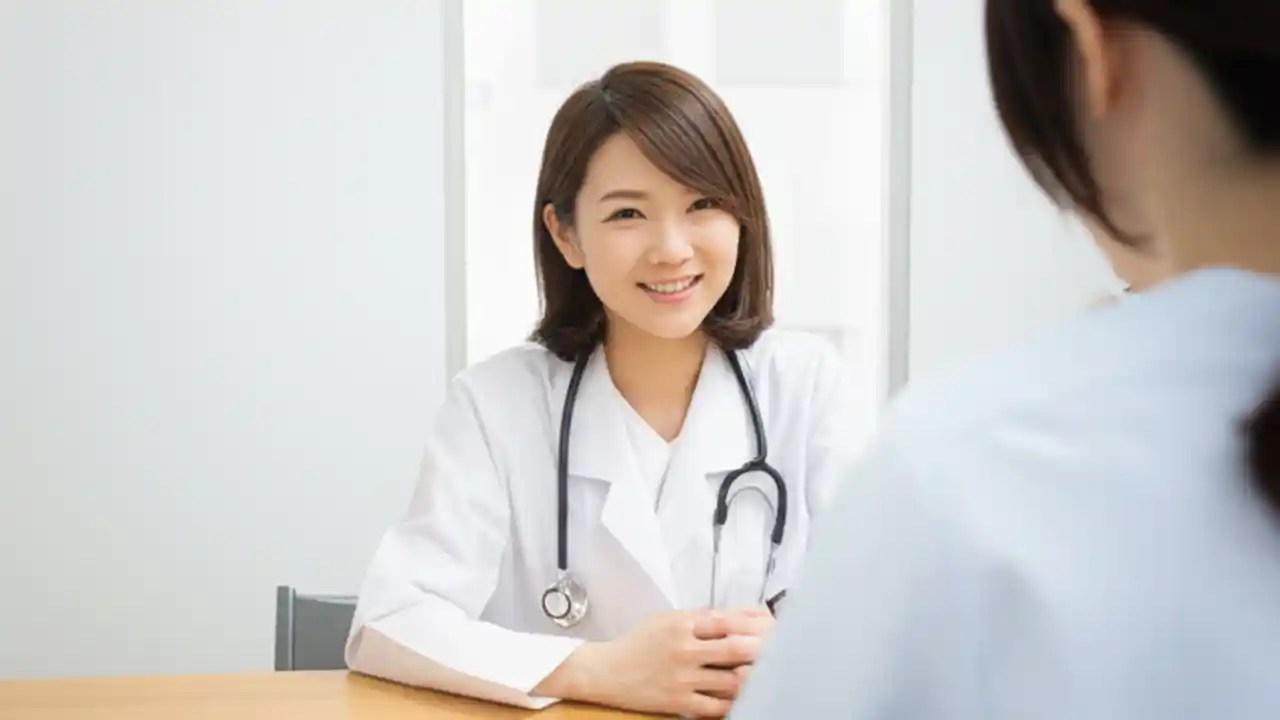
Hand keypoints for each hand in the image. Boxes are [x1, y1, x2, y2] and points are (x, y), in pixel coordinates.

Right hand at [536, 608, 773, 717]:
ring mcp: (682, 678)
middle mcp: (684, 649)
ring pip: (731, 681)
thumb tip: (748, 614)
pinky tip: (746, 699)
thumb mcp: (669, 619)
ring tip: (769, 676)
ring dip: (753, 679)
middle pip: (736, 649)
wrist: (605, 671)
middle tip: (783, 652)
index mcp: (682, 624)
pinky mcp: (678, 703)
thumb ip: (706, 616)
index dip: (757, 625)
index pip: (728, 621)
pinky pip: (716, 707)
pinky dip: (734, 704)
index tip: (776, 629)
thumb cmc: (640, 642)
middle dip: (763, 651)